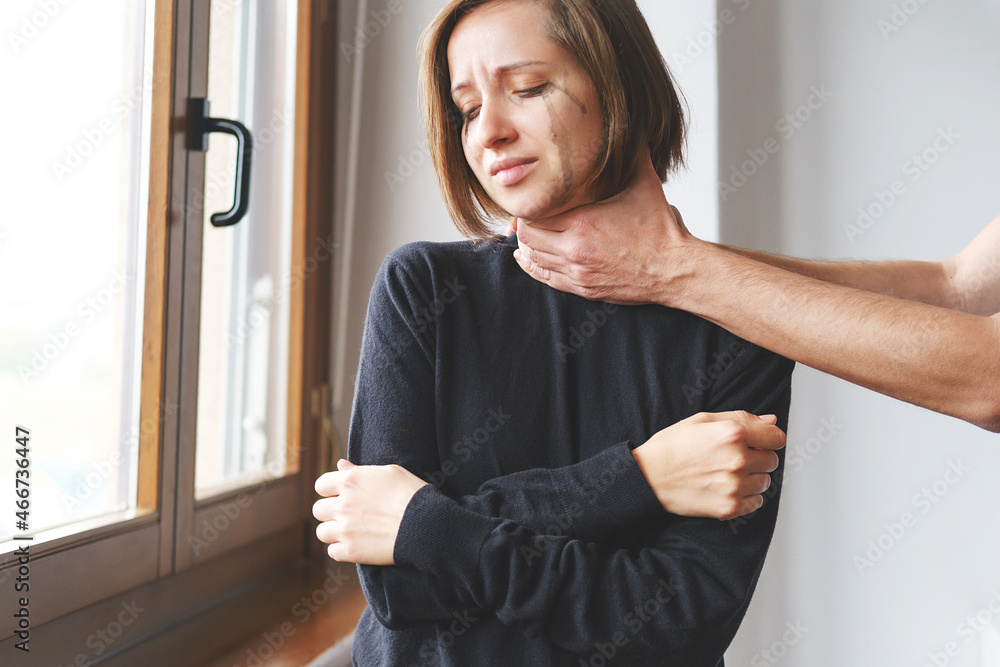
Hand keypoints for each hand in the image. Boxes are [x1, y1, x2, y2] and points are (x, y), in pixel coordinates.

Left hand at [313, 459, 427, 564]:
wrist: (426, 523)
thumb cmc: (411, 493)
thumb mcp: (389, 472)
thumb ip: (360, 470)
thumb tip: (340, 466)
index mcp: (350, 481)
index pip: (321, 485)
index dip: (331, 490)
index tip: (341, 496)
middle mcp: (343, 504)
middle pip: (318, 510)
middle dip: (330, 512)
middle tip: (348, 515)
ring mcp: (345, 529)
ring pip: (322, 532)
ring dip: (334, 532)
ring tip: (351, 531)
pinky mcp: (351, 551)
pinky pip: (332, 552)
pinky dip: (341, 550)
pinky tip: (356, 544)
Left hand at [509, 152, 697, 304]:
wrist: (674, 269)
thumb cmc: (661, 230)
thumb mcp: (646, 184)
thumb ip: (634, 156)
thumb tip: (632, 129)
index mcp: (583, 222)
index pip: (534, 215)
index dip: (529, 207)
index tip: (533, 200)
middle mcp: (574, 249)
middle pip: (528, 237)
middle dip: (526, 225)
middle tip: (530, 216)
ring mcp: (577, 272)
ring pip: (533, 258)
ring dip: (528, 245)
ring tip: (531, 234)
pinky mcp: (582, 288)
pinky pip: (545, 278)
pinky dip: (533, 266)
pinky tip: (528, 257)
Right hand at [632, 411, 786, 519]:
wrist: (648, 477)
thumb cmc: (672, 447)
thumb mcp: (703, 420)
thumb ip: (741, 418)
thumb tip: (771, 422)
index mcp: (732, 433)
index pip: (777, 438)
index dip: (768, 438)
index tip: (759, 442)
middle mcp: (737, 459)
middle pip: (772, 460)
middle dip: (758, 457)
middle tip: (735, 457)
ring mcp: (734, 485)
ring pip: (765, 482)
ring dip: (753, 477)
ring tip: (728, 473)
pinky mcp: (729, 507)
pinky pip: (756, 502)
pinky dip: (747, 496)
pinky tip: (727, 487)